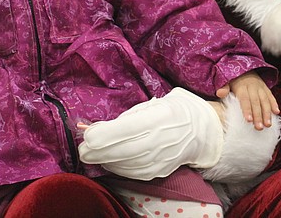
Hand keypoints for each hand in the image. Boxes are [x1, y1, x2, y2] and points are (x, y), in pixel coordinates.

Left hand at [78, 88, 223, 179]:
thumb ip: (121, 119)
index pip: (126, 129)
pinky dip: (117, 168)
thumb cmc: (168, 112)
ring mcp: (162, 157)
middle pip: (123, 150)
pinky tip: (108, 162)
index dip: (103, 135)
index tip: (87, 135)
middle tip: (82, 151)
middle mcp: (161, 139)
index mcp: (159, 116)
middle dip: (98, 152)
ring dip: (105, 161)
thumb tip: (94, 129)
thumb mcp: (147, 106)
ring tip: (92, 155)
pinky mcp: (160, 170)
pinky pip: (134, 173)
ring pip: (126, 164)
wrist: (198, 130)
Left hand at [216, 71, 278, 129]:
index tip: (249, 120)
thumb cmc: (234, 80)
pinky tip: (276, 112)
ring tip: (268, 125)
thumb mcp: (227, 81)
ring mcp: (260, 88)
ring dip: (267, 113)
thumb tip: (219, 94)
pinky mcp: (266, 89)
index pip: (244, 99)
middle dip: (258, 115)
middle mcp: (252, 87)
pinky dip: (274, 104)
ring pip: (265, 101)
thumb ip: (224, 88)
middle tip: (259, 127)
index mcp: (241, 87)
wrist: (245, 69)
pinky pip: (271, 96)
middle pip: (256, 102)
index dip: (247, 109)